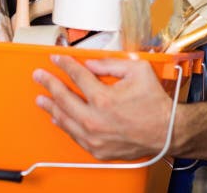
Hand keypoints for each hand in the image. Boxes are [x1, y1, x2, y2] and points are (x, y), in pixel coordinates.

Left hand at [33, 55, 172, 160]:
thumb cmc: (154, 103)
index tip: (56, 59)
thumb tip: (90, 63)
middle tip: (39, 76)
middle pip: (63, 97)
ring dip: (50, 106)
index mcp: (104, 98)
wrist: (167, 132)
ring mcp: (94, 136)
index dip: (64, 64)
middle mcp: (95, 119)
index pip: (77, 76)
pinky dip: (64, 124)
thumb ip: (110, 63)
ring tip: (41, 98)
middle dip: (48, 84)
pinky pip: (74, 135)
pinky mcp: (97, 149)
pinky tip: (57, 118)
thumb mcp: (137, 71)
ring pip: (64, 119)